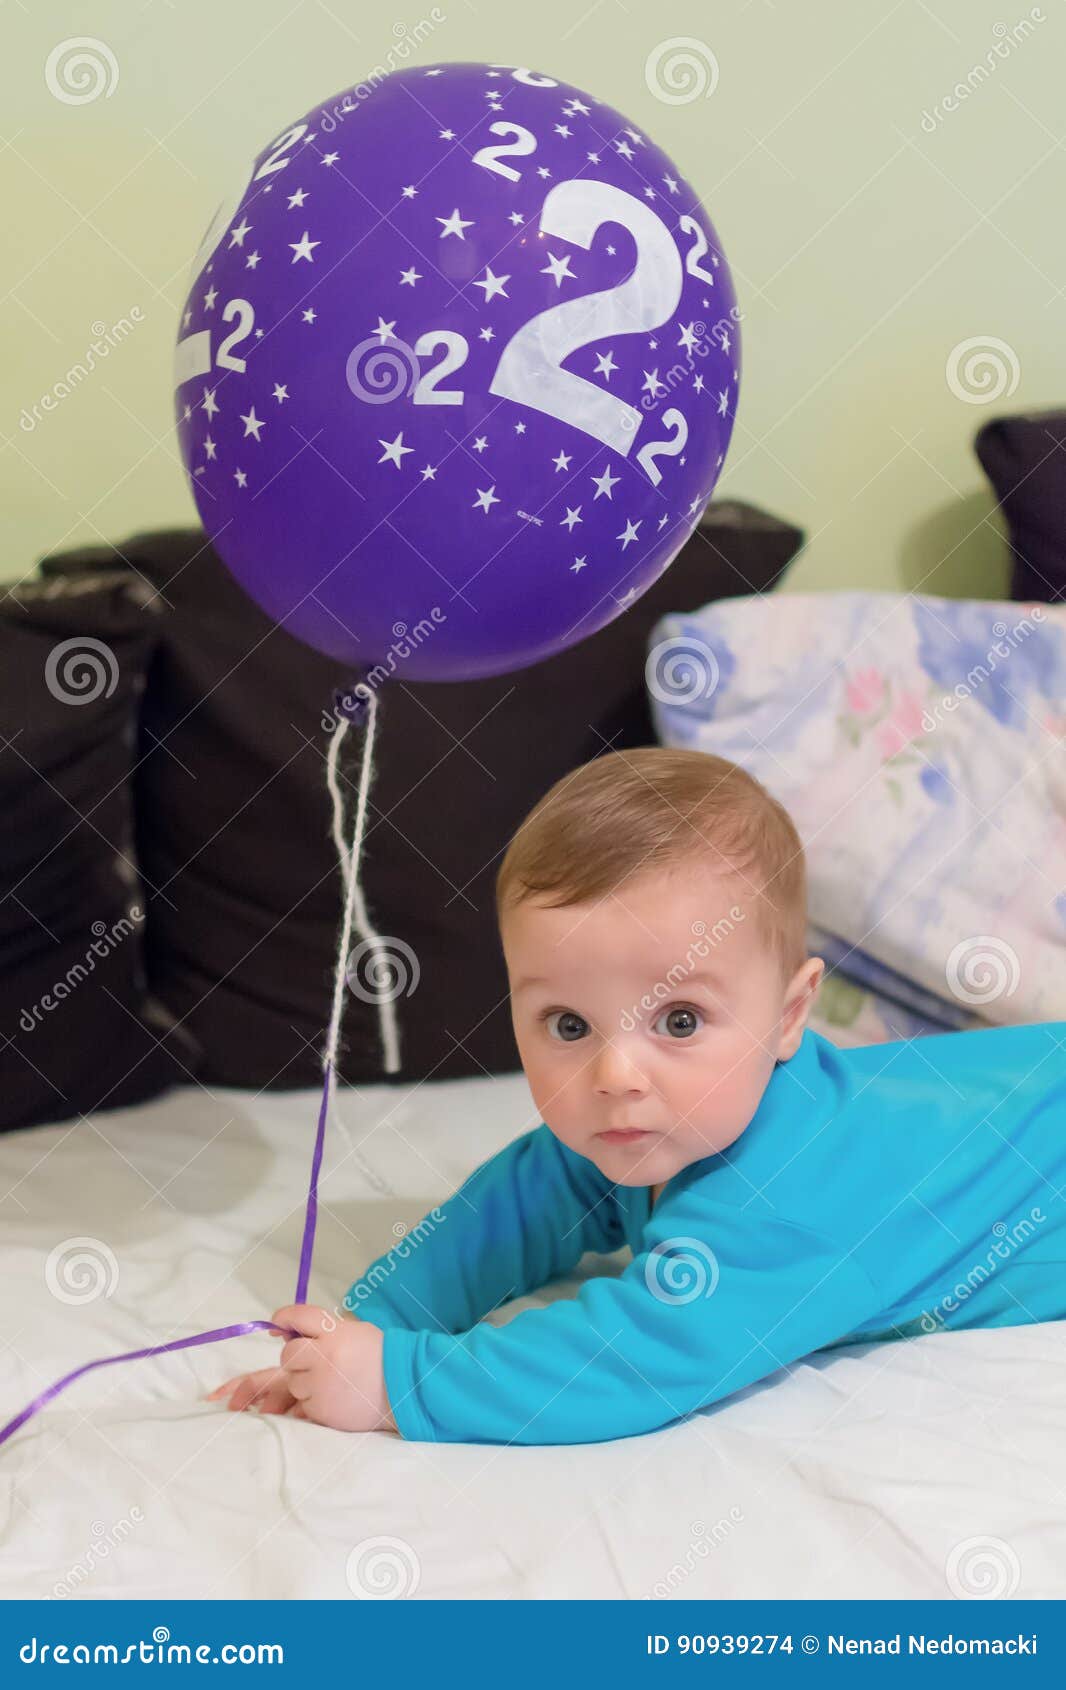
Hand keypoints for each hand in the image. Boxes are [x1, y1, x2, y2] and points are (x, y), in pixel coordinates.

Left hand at [205, 1304, 394, 1433]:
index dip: (283, 1317)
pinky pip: (303, 1404)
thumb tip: (283, 1331)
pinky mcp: (323, 1411)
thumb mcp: (353, 1330)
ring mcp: (322, 1386)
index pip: (299, 1317)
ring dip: (304, 1381)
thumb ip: (321, 1329)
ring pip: (293, 1382)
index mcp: (336, 1333)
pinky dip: (313, 1401)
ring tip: (330, 1381)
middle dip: (296, 1357)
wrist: (404, 1387)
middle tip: (313, 1360)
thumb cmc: (378, 1355)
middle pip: (289, 1353)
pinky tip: (334, 1396)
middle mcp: (326, 1358)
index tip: (277, 1323)